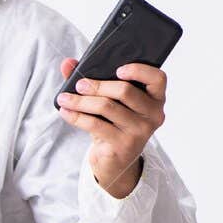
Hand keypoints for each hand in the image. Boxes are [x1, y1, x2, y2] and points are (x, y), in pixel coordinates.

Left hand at [55, 60, 166, 198]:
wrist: (114, 159)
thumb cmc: (112, 122)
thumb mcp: (108, 100)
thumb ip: (91, 78)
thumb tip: (67, 63)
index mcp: (155, 98)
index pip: (158, 78)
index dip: (139, 71)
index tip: (117, 69)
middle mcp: (153, 114)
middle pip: (125, 91)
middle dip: (97, 85)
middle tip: (79, 84)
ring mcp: (140, 131)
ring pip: (107, 107)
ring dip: (81, 101)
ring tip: (64, 98)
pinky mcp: (124, 145)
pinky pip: (96, 125)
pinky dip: (77, 116)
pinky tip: (65, 112)